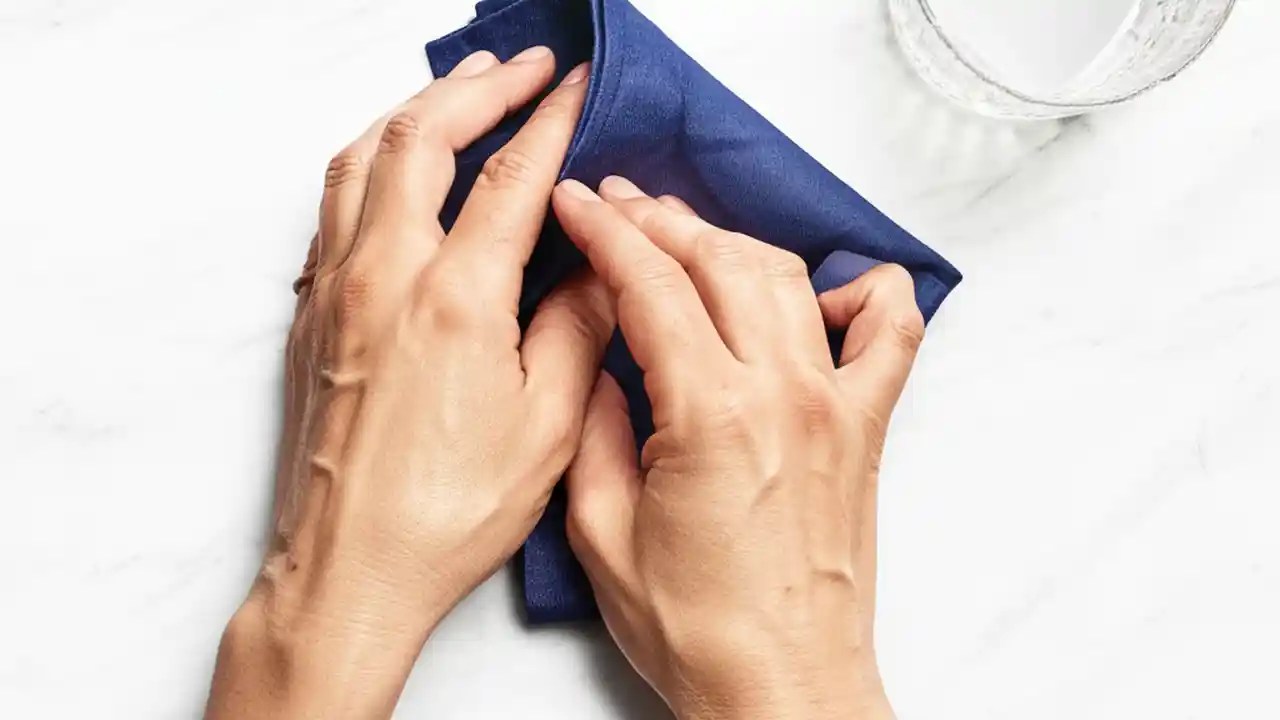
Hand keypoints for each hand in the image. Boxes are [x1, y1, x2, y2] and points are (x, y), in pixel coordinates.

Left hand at [207, 50, 611, 719]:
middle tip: (523, 64)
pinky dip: (369, 161)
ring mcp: (336, 291)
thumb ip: (577, 329)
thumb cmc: (446, 513)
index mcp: (454, 299)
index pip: (509, 178)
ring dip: (414, 110)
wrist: (349, 567)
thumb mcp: (546, 426)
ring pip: (362, 159)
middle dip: (477, 86)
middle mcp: (384, 276)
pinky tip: (392, 168)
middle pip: (421, 138)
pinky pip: (332, 205)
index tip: (575, 86)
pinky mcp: (311, 316)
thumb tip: (596, 268)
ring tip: (457, 90)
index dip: (549, 120)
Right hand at [554, 176, 922, 719]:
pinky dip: (865, 291)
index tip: (579, 202)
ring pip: (787, 277)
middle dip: (660, 220)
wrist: (783, 688)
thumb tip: (598, 365)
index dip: (607, 232)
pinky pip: (891, 333)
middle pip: (719, 261)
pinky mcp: (867, 430)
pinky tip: (827, 287)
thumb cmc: (699, 631)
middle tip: (620, 203)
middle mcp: (783, 395)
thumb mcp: (602, 533)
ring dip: (731, 241)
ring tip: (687, 232)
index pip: (651, 285)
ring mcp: (835, 406)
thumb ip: (594, 431)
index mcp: (710, 416)